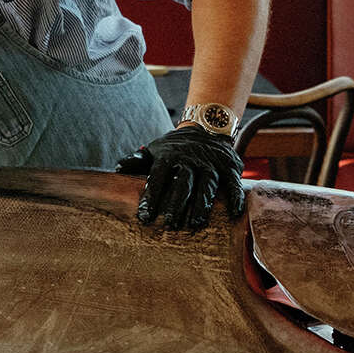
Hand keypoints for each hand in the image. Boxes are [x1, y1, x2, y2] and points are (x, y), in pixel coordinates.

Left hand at [114, 125, 244, 229]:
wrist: (207, 127)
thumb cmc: (176, 147)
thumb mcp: (155, 149)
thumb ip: (137, 160)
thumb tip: (118, 170)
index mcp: (170, 156)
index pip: (158, 177)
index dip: (151, 197)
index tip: (144, 216)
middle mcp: (191, 160)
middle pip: (183, 184)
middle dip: (176, 205)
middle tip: (170, 225)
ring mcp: (212, 164)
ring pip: (207, 186)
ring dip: (201, 206)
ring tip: (194, 224)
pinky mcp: (230, 168)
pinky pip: (234, 184)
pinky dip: (236, 197)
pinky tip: (233, 213)